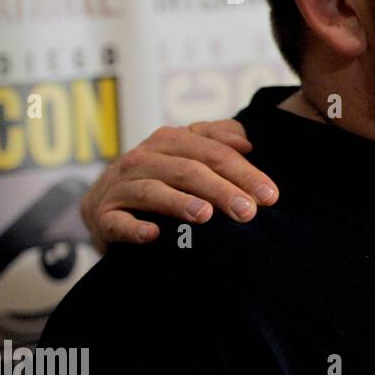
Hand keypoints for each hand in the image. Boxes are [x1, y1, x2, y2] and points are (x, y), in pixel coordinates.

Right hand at [81, 119, 277, 252]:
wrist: (107, 208)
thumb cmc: (162, 180)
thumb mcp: (189, 154)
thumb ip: (218, 141)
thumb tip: (246, 144)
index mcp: (170, 140)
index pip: (214, 152)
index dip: (245, 172)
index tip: (270, 196)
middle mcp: (143, 158)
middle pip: (188, 170)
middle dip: (222, 190)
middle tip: (249, 211)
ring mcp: (120, 186)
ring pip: (153, 190)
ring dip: (179, 203)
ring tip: (206, 216)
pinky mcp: (103, 216)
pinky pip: (117, 221)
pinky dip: (134, 228)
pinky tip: (153, 235)